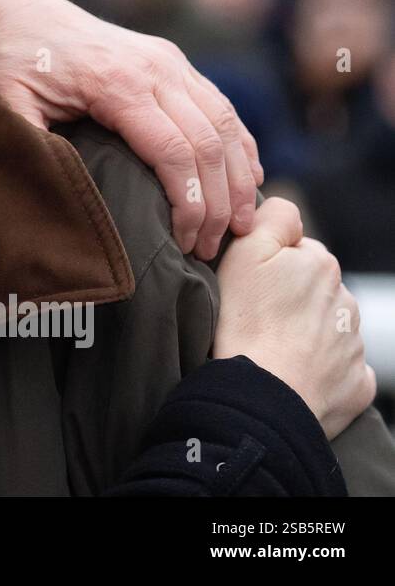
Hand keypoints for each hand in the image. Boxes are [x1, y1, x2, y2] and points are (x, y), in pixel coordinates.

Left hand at [0, 0, 262, 259]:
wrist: (18, 11)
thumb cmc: (12, 62)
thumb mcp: (8, 105)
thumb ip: (29, 146)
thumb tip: (53, 200)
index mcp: (118, 83)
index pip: (174, 152)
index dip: (190, 204)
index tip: (186, 245)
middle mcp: (156, 67)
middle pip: (210, 143)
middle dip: (219, 203)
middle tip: (212, 250)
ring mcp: (169, 61)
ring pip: (226, 124)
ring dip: (238, 178)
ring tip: (239, 227)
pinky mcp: (173, 60)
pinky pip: (220, 106)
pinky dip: (240, 145)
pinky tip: (247, 178)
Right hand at [213, 198, 374, 439]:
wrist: (262, 392)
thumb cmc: (245, 319)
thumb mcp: (245, 251)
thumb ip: (273, 217)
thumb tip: (289, 210)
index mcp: (321, 264)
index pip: (298, 252)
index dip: (271, 265)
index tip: (251, 287)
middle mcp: (346, 300)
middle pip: (315, 290)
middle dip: (292, 299)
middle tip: (258, 318)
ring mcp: (354, 345)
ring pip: (329, 328)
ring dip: (307, 333)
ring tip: (273, 348)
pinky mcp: (357, 383)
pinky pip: (341, 370)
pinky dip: (322, 370)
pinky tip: (296, 374)